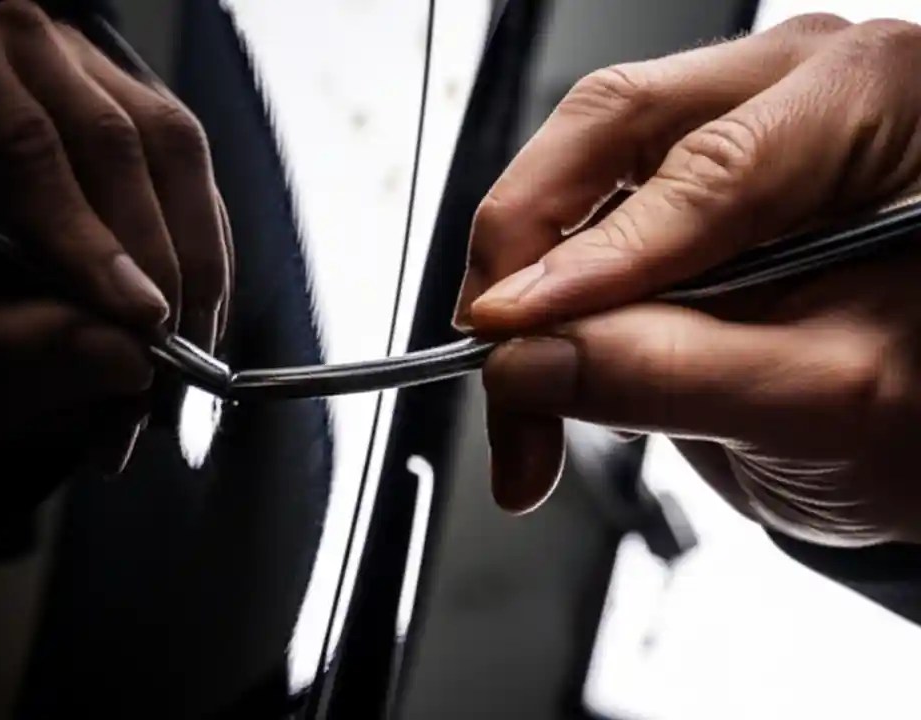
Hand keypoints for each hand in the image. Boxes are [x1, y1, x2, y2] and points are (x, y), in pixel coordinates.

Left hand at [0, 0, 231, 471]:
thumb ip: (20, 343)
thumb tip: (128, 360)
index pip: (25, 145)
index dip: (85, 238)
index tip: (135, 318)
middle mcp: (31, 48)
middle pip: (112, 140)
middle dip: (152, 255)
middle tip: (166, 344)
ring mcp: (96, 69)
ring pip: (173, 148)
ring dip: (195, 255)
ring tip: (192, 339)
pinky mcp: (146, 104)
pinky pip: (197, 171)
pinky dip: (207, 246)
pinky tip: (201, 309)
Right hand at [452, 14, 920, 546]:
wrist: (918, 428)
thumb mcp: (827, 402)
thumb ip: (677, 374)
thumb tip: (533, 360)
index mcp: (873, 103)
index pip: (707, 166)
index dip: (593, 257)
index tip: (517, 331)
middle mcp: (787, 92)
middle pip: (607, 135)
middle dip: (528, 257)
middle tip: (497, 353)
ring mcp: (720, 132)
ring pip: (569, 181)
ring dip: (526, 301)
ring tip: (524, 410)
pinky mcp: (667, 190)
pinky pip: (570, 229)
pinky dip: (541, 315)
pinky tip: (544, 387)